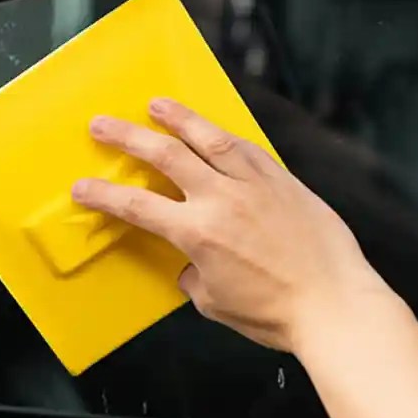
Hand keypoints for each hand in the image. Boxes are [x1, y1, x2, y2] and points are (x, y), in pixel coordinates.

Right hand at [71, 97, 393, 353]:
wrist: (335, 306)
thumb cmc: (276, 313)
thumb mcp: (215, 303)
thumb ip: (195, 276)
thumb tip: (192, 266)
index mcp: (198, 234)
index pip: (137, 206)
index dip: (103, 194)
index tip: (82, 186)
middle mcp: (222, 200)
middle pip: (165, 155)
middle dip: (128, 137)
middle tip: (103, 124)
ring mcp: (256, 186)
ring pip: (209, 138)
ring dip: (178, 118)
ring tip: (156, 104)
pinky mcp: (284, 182)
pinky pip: (249, 149)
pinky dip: (225, 135)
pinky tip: (214, 129)